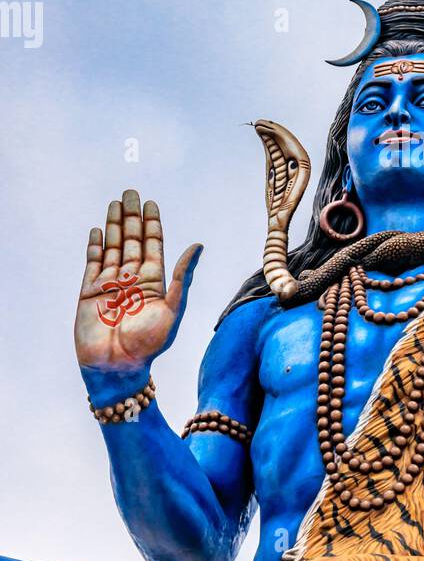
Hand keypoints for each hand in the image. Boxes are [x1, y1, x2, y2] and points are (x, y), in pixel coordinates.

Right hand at [75, 189, 201, 374]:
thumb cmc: (149, 345)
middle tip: (131, 192)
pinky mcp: (89, 292)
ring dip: (114, 226)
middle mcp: (132, 280)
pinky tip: (97, 230)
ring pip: (113, 248)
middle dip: (132, 218)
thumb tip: (198, 245)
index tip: (151, 203)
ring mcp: (110, 285)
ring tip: (115, 203)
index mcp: (153, 283)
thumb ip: (182, 277)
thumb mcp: (173, 309)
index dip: (152, 225)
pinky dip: (95, 247)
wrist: (117, 368)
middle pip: (132, 242)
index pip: (153, 247)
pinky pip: (92, 264)